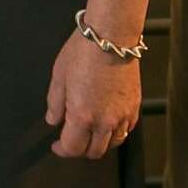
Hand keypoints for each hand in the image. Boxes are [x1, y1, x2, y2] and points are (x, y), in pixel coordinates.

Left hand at [44, 30, 140, 159]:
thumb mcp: (59, 76)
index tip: (56, 145)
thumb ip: (54, 103)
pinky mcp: (135, 106)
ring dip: (100, 143)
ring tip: (90, 132)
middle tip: (72, 139)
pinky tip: (108, 122)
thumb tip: (53, 120)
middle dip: (80, 149)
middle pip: (94, 152)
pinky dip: (117, 132)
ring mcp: (122, 115)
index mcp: (82, 115)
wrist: (112, 36)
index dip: (62, 150)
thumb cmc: (84, 51)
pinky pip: (127, 130)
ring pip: (113, 144)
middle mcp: (104, 121)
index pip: (72, 148)